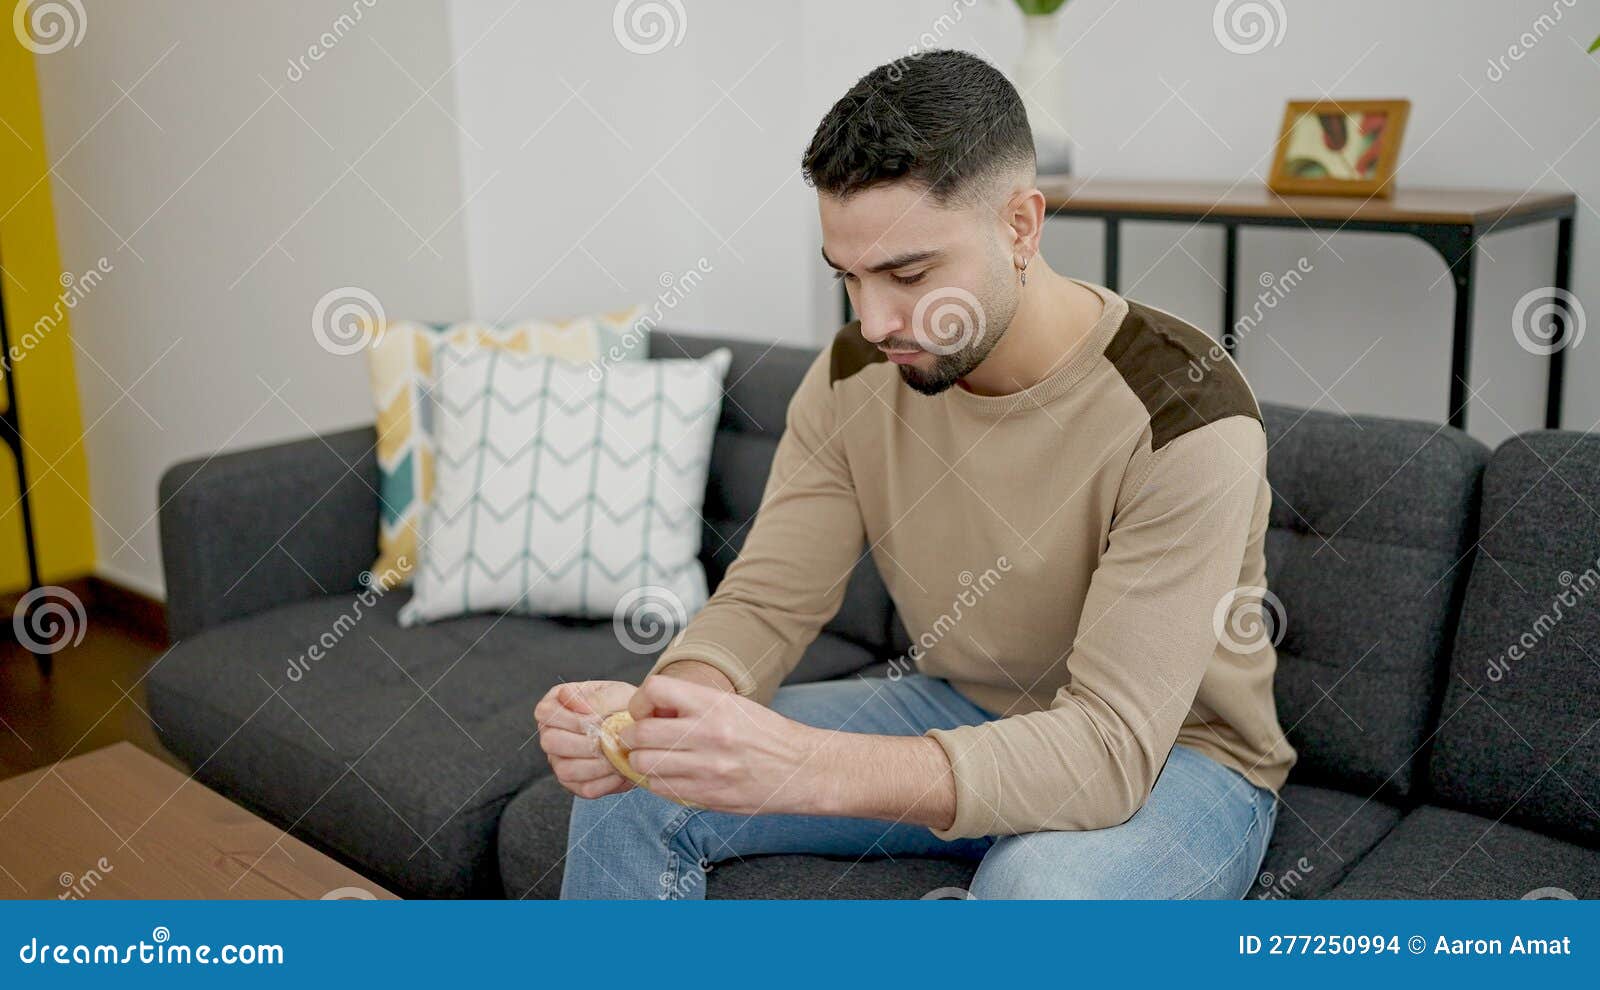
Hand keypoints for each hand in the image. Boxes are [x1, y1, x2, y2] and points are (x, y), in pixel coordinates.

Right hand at [534, 680, 637, 799]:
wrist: (642, 731)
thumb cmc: (623, 707)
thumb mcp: (614, 693)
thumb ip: (594, 698)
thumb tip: (574, 701)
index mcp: (555, 706)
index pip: (545, 712)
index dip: (569, 717)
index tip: (594, 717)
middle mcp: (551, 735)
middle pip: (550, 742)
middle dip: (582, 741)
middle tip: (607, 738)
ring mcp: (560, 761)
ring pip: (566, 769)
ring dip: (596, 763)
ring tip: (617, 754)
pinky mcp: (577, 784)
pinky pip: (585, 788)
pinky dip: (606, 780)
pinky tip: (620, 768)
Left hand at [618, 675, 824, 815]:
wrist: (801, 769)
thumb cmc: (767, 734)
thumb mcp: (732, 705)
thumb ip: (692, 706)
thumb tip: (651, 712)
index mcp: (714, 704)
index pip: (655, 689)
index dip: (641, 701)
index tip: (644, 711)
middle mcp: (707, 734)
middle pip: (640, 733)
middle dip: (631, 737)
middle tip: (638, 739)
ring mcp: (706, 768)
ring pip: (644, 765)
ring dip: (641, 762)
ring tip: (654, 759)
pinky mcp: (706, 795)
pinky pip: (661, 789)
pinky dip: (657, 783)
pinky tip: (671, 776)